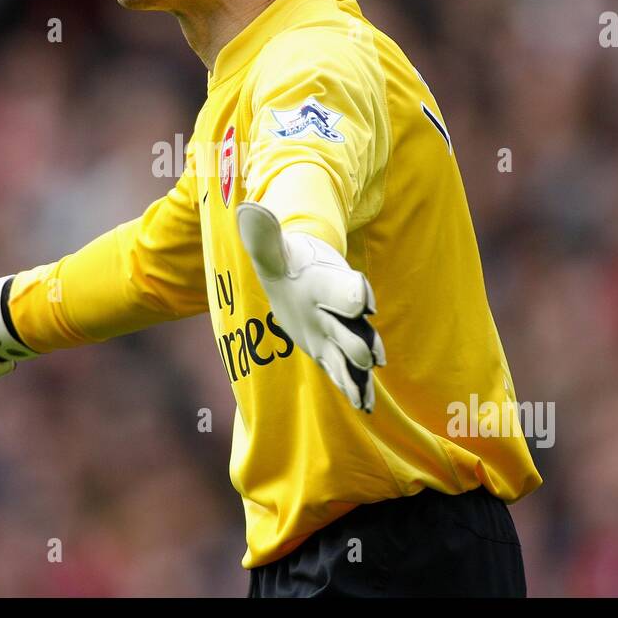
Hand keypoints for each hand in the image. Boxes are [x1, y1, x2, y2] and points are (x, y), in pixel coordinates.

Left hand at [236, 202, 384, 411]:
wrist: (303, 274)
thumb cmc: (291, 261)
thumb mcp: (274, 251)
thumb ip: (263, 235)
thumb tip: (248, 209)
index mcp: (329, 285)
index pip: (347, 288)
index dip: (356, 294)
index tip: (364, 304)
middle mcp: (339, 312)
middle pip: (355, 328)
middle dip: (361, 342)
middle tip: (370, 358)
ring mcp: (338, 333)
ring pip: (355, 356)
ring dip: (361, 375)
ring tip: (366, 398)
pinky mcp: (332, 351)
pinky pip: (348, 373)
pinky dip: (356, 389)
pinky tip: (364, 408)